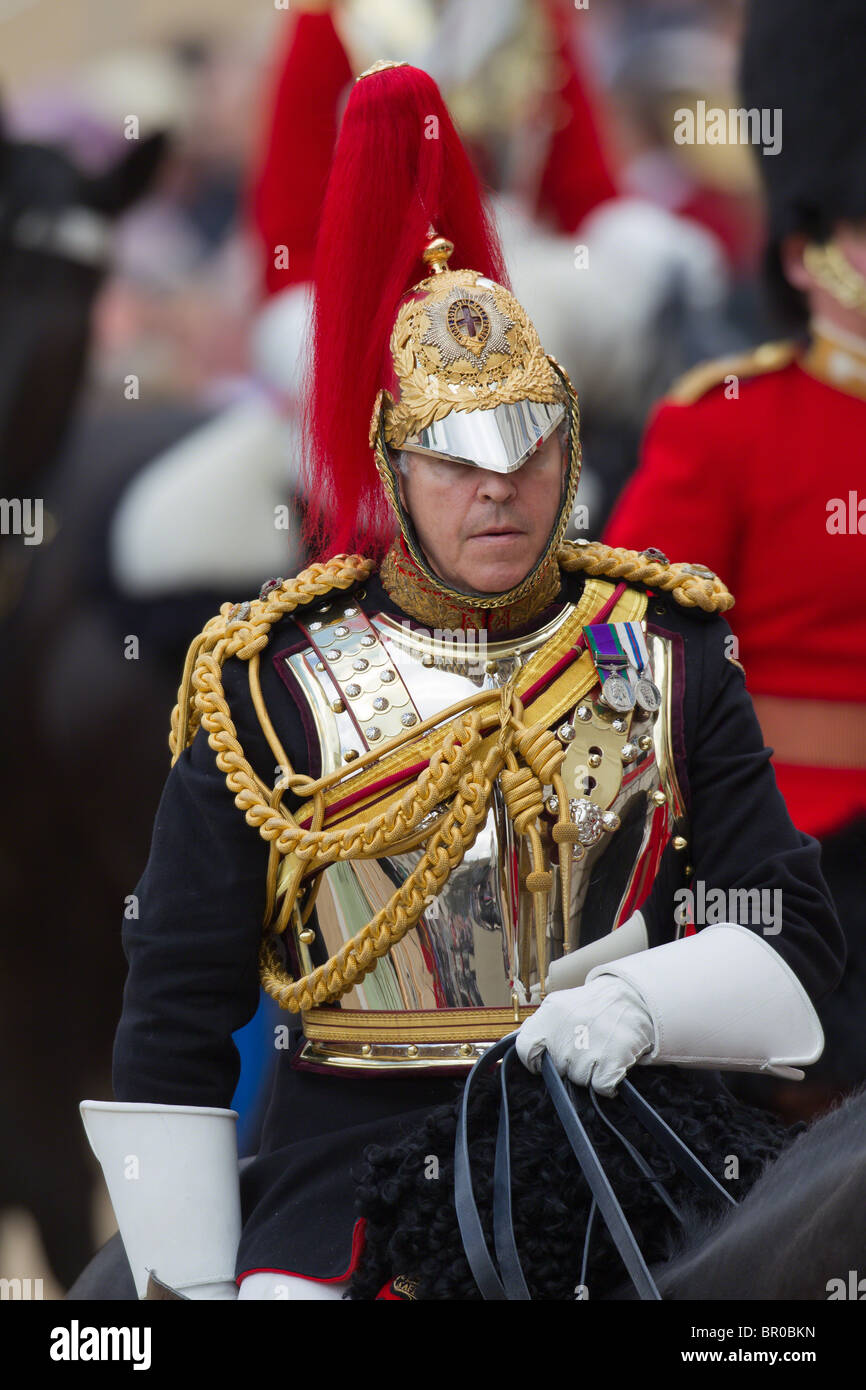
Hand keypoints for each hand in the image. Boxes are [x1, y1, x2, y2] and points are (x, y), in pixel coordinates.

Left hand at [515, 975, 654, 1095]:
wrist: (632, 998)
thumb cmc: (591, 1006)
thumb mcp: (559, 1005)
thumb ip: (536, 1027)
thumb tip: (507, 1047)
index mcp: (551, 1014)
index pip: (525, 1049)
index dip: (535, 1060)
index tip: (545, 1060)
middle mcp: (568, 1029)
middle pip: (556, 1069)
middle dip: (568, 1063)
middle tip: (583, 1046)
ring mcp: (591, 1046)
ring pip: (578, 1079)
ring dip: (589, 1072)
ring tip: (599, 1051)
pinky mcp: (613, 1059)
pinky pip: (601, 1087)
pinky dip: (607, 1083)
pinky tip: (611, 1063)